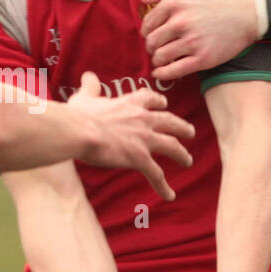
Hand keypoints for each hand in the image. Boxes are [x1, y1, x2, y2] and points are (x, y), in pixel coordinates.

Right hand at [67, 72, 194, 200]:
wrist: (80, 132)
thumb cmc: (80, 115)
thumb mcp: (85, 97)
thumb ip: (90, 87)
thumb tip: (88, 75)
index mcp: (130, 104)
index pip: (150, 99)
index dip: (158, 102)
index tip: (163, 104)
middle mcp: (143, 119)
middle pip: (170, 122)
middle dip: (182, 127)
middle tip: (190, 132)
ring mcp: (144, 139)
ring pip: (171, 146)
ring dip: (182, 154)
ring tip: (188, 161)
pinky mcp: (140, 158)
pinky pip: (156, 174)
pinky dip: (164, 186)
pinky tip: (169, 195)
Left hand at [140, 0, 258, 81]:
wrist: (251, 12)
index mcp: (176, 2)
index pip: (148, 22)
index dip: (147, 30)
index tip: (152, 33)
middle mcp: (181, 22)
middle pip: (151, 41)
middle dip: (151, 45)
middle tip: (157, 46)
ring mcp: (192, 42)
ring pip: (159, 56)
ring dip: (157, 59)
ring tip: (161, 57)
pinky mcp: (202, 59)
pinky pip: (173, 71)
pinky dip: (162, 73)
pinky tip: (160, 72)